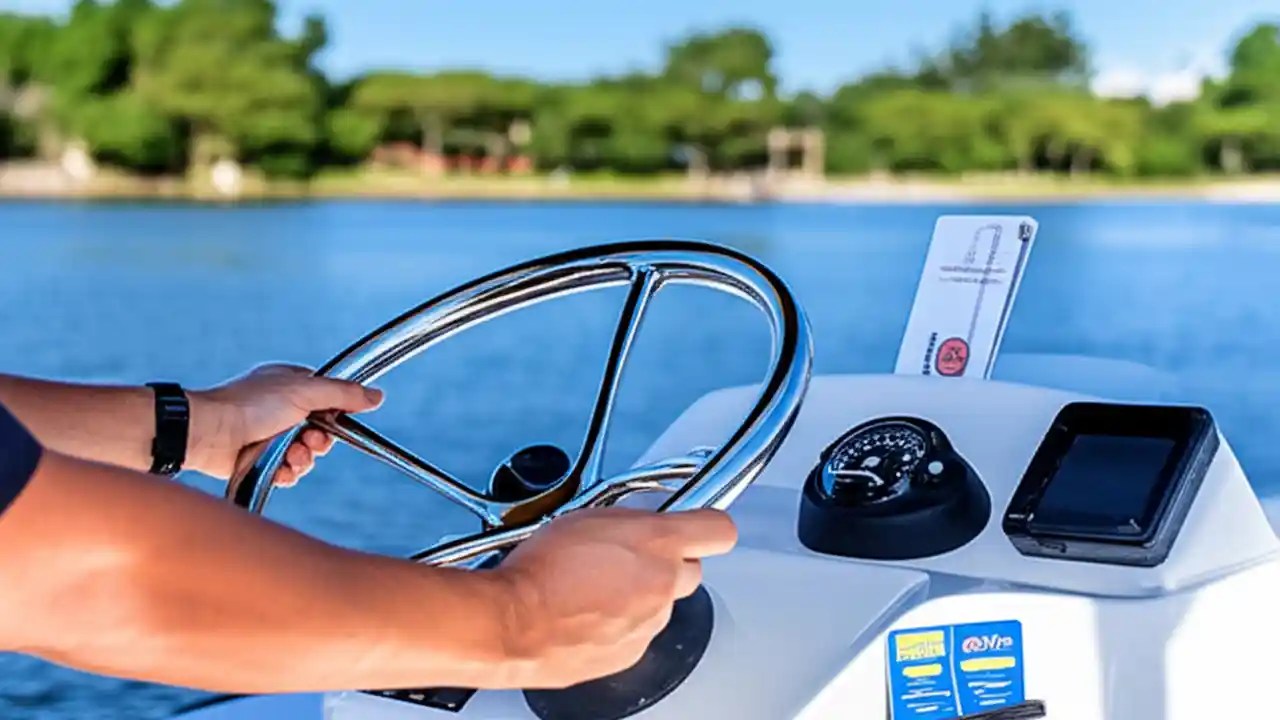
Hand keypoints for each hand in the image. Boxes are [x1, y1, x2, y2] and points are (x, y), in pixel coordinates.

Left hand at [188, 364, 383, 484]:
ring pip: (305, 455)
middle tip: (308, 441)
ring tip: (289, 456)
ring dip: (303, 459)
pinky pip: (287, 472)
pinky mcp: (260, 460)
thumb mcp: (304, 391)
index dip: (335, 415)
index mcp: (290, 386)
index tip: (333, 421)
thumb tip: (377, 396)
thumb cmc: (248, 405)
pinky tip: (279, 469)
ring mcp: (269, 436)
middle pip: (321, 433)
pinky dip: (287, 473)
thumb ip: (343, 393)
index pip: (328, 401)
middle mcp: (281, 410)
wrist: (209, 433)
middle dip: (318, 443)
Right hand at [490, 507, 736, 688]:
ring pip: (662, 603)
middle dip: (669, 563)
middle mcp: (663, 583)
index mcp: (658, 543)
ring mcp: (652, 622)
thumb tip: (642, 525)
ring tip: (596, 588)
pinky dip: (621, 624)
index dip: (709, 525)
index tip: (699, 524)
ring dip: (640, 594)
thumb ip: (629, 522)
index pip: (719, 529)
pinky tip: (589, 614)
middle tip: (633, 558)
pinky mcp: (634, 652)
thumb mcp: (586, 518)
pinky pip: (639, 632)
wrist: (515, 624)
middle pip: (692, 569)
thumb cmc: (540, 571)